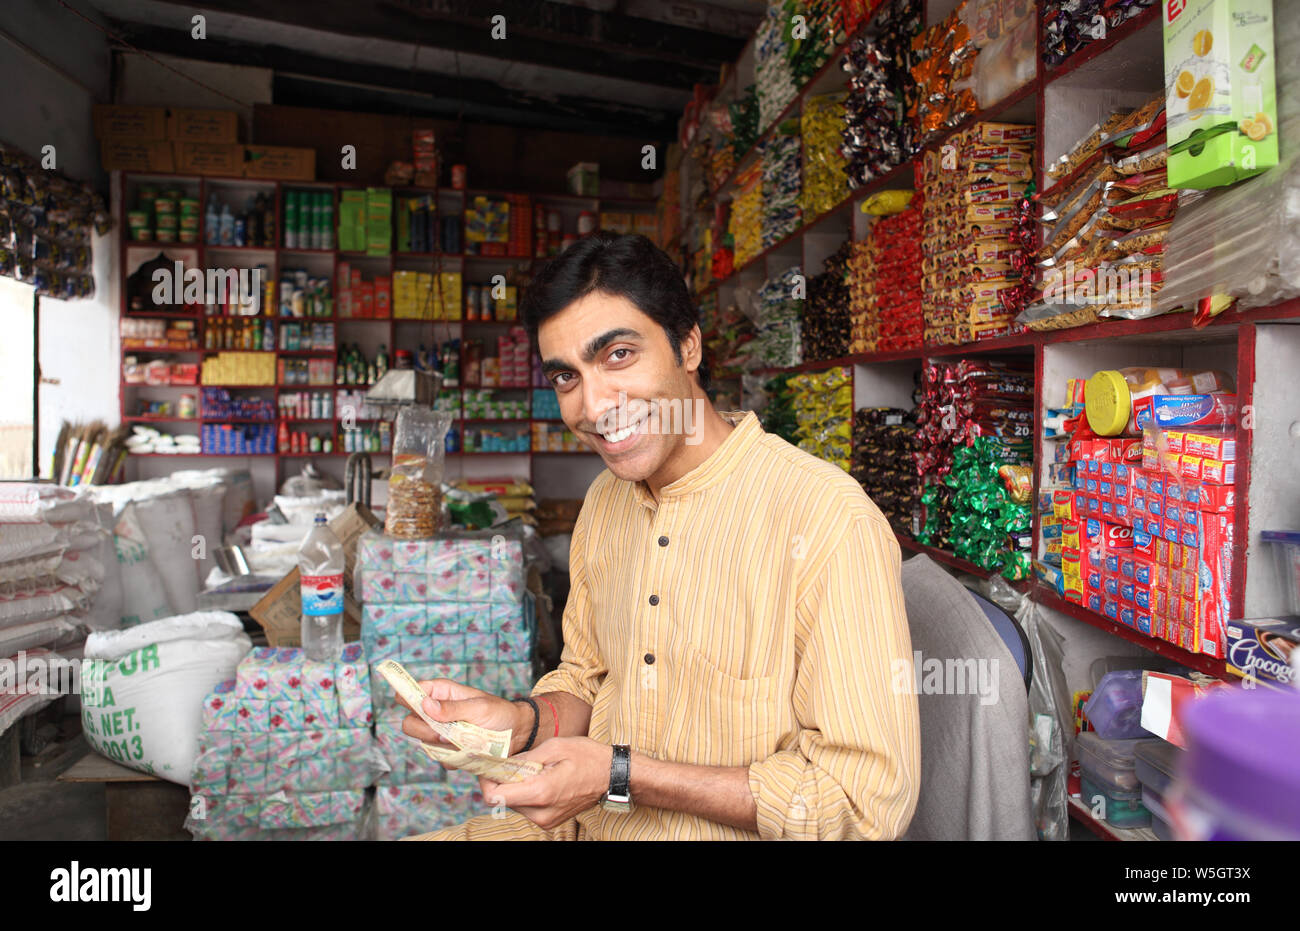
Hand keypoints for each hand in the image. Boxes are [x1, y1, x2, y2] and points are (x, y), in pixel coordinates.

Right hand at [399, 678, 527, 751]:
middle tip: (444, 733)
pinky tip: (469, 751)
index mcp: (441, 693)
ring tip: (463, 741)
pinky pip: (439, 758)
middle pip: (409, 723)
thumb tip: (425, 704)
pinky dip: (452, 758)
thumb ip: (452, 708)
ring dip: (440, 745)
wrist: (517, 734)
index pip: (411, 692)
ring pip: (423, 742)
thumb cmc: (500, 713)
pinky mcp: (449, 750)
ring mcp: (441, 732)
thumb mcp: (478, 707)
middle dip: (423, 730)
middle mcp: (437, 712)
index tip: (417, 708)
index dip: (406, 699)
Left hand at [479, 737, 612, 830]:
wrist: (614, 776)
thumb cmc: (588, 758)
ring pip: (515, 804)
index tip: (489, 765)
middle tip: (511, 762)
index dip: (486, 780)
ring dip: (515, 786)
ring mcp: (546, 820)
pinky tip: (539, 777)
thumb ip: (525, 758)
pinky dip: (526, 792)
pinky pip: (527, 807)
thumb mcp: (555, 747)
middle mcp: (540, 813)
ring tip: (531, 768)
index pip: (495, 797)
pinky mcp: (550, 821)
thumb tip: (502, 764)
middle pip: (503, 800)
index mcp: (540, 793)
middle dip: (502, 781)